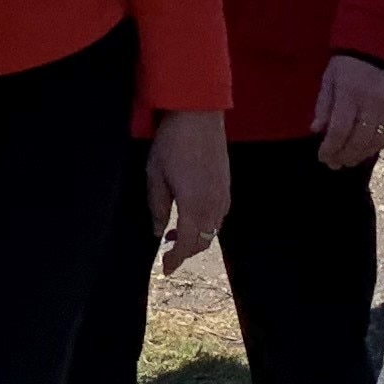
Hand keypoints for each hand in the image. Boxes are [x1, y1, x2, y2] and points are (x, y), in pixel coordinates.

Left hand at [148, 107, 230, 265]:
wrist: (198, 114)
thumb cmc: (173, 142)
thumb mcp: (155, 175)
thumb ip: (157, 207)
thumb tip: (158, 231)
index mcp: (194, 204)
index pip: (186, 243)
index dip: (176, 259)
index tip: (165, 268)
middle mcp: (213, 203)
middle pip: (203, 241)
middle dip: (186, 251)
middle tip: (168, 252)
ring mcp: (224, 194)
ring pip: (213, 229)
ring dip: (196, 237)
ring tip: (175, 233)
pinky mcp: (227, 184)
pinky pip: (220, 215)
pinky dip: (206, 223)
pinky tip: (192, 215)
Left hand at [313, 55, 383, 169]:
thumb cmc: (350, 62)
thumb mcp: (330, 77)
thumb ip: (324, 105)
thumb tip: (316, 130)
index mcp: (350, 93)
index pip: (340, 130)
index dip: (330, 148)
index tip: (322, 156)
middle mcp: (372, 103)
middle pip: (359, 140)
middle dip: (344, 156)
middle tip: (334, 164)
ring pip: (376, 141)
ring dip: (360, 155)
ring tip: (348, 161)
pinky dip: (377, 146)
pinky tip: (366, 150)